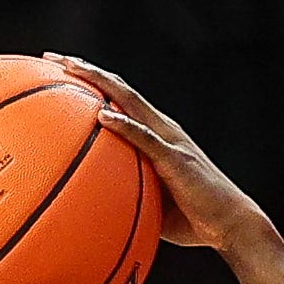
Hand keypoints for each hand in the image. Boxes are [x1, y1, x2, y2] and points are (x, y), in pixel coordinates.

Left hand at [50, 56, 269, 251]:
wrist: (230, 225)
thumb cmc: (193, 220)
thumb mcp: (150, 203)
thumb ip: (127, 193)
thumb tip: (95, 207)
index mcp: (156, 134)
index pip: (120, 99)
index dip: (92, 82)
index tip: (60, 71)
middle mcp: (162, 128)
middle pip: (119, 89)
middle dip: (86, 70)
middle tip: (53, 58)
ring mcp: (169, 139)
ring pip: (129, 101)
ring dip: (100, 83)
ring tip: (71, 69)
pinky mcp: (175, 158)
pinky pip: (144, 138)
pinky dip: (123, 125)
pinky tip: (101, 115)